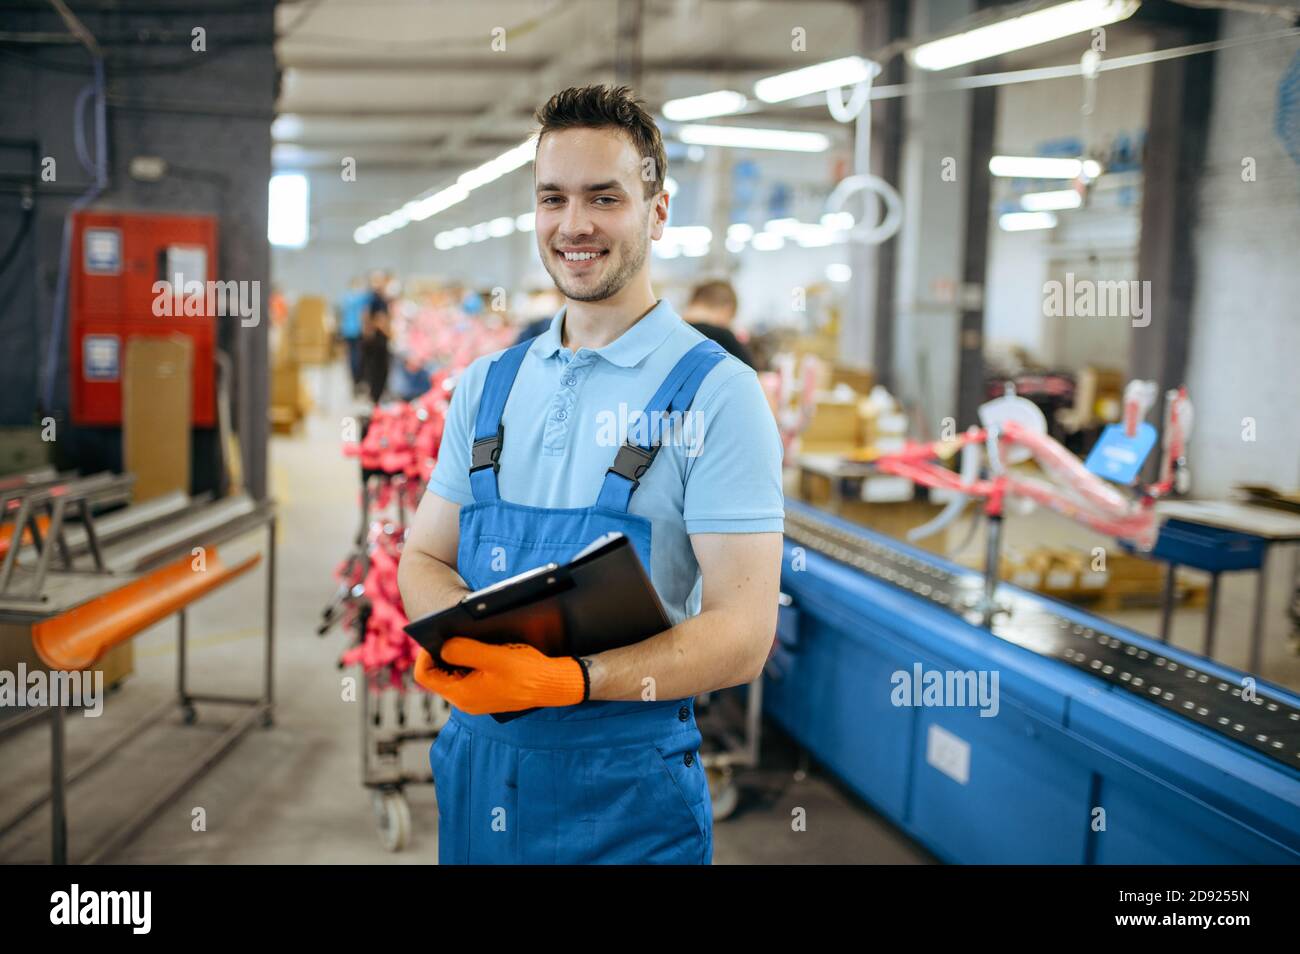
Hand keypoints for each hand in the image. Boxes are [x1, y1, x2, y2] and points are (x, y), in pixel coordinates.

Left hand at [412, 638, 586, 714]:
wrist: (552, 684)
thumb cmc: (526, 671)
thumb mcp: (493, 656)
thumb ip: (464, 651)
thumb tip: (442, 647)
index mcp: (461, 694)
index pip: (425, 675)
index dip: (425, 654)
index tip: (436, 637)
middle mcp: (465, 700)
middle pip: (438, 674)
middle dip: (442, 652)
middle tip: (453, 633)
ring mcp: (475, 698)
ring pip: (453, 674)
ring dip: (458, 656)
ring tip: (471, 639)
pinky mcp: (486, 693)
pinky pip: (468, 676)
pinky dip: (471, 662)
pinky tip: (484, 650)